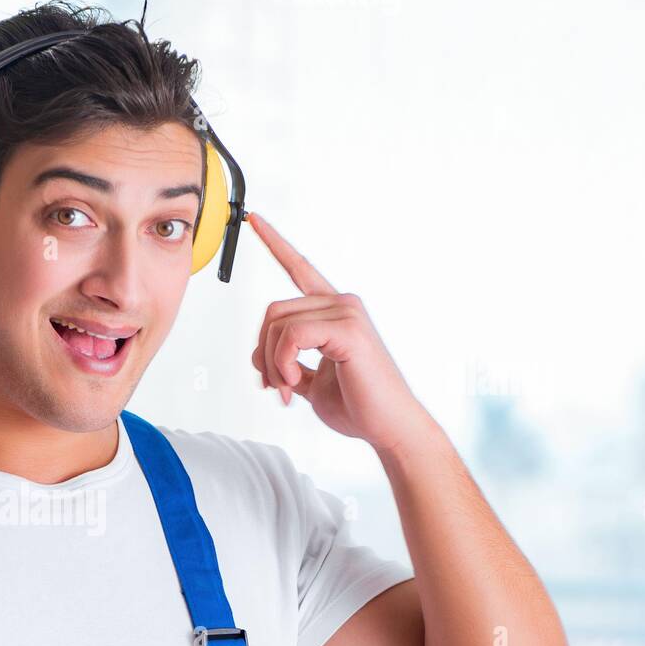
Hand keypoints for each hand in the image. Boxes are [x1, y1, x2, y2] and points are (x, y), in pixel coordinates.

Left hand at [246, 211, 430, 453]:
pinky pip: (291, 336)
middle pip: (271, 312)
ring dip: (271, 364)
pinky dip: (282, 363)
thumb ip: (288, 363)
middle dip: (262, 354)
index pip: (299, 268)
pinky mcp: (348, 329)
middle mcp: (341, 303)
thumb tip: (261, 357)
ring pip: (277, 324)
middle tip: (276, 387)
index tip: (255, 218)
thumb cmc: (358, 406)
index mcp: (333, 311)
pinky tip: (296, 384)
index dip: (275, 243)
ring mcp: (347, 312)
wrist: (388, 427)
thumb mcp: (312, 382)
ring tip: (289, 390)